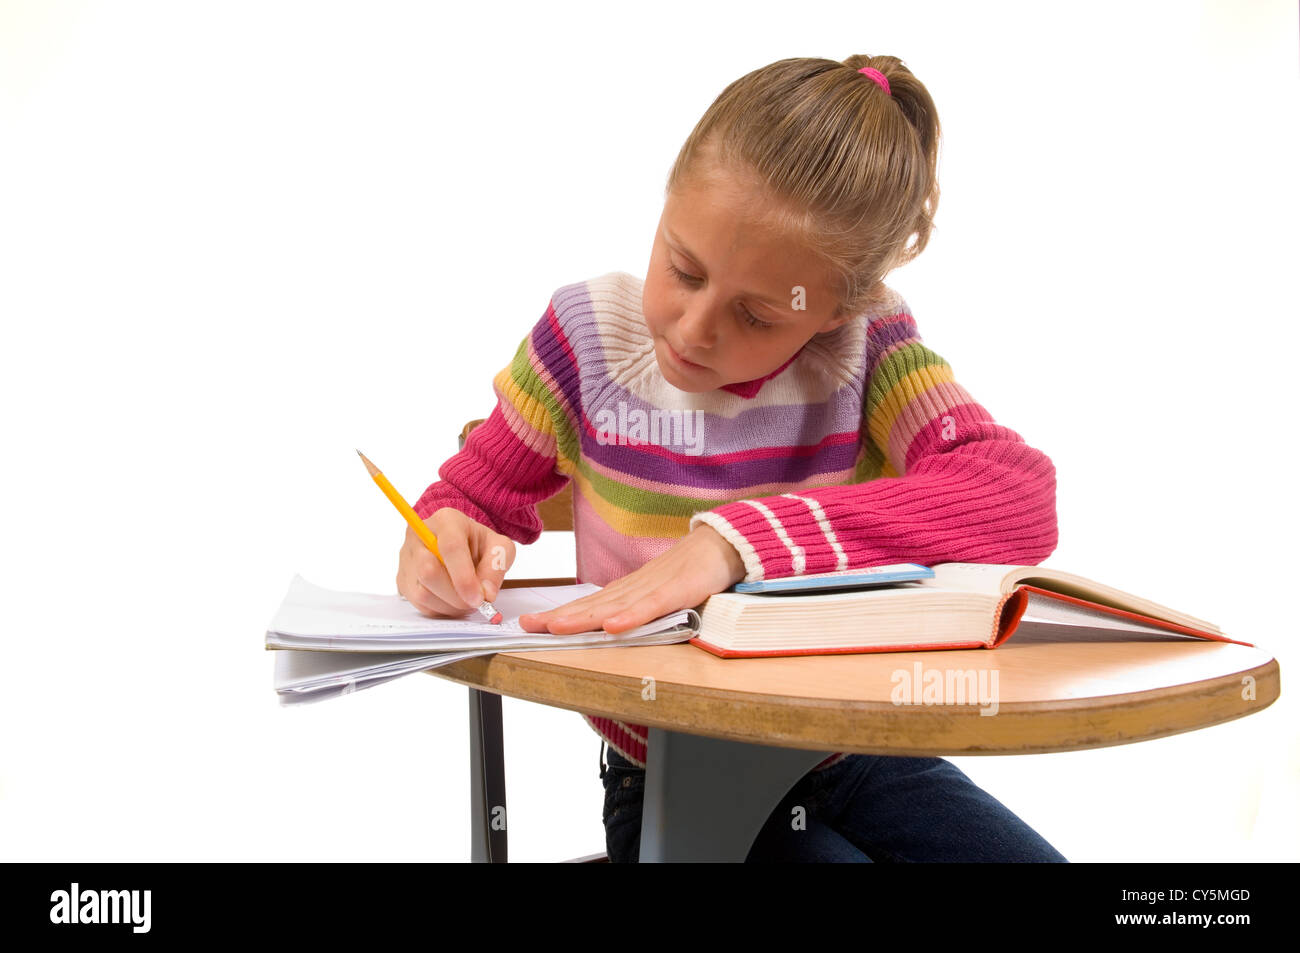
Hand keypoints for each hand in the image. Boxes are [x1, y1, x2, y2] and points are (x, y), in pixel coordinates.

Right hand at [396, 507, 515, 617]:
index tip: (480, 598)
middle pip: (428, 572)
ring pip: (422, 592)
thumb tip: (486, 594)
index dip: (464, 577)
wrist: (461, 543)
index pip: (450, 548)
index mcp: (446, 520)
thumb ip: (496, 566)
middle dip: (456, 596)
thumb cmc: (478, 543)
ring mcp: (406, 558)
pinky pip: (419, 604)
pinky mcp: (402, 579)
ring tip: (466, 599)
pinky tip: (453, 601)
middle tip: (476, 602)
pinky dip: (441, 609)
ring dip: (450, 605)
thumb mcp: (499, 547)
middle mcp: (419, 535)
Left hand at [518, 523, 745, 633]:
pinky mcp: (678, 591)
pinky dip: (631, 617)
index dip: (560, 614)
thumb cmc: (690, 570)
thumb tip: (612, 626)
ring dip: (584, 617)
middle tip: (527, 625)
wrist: (722, 543)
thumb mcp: (658, 594)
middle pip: (592, 604)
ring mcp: (655, 587)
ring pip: (614, 606)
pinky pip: (652, 607)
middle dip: (559, 616)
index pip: (588, 604)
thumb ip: (637, 609)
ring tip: (555, 627)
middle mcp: (634, 587)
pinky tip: (613, 627)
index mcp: (629, 590)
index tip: (530, 623)